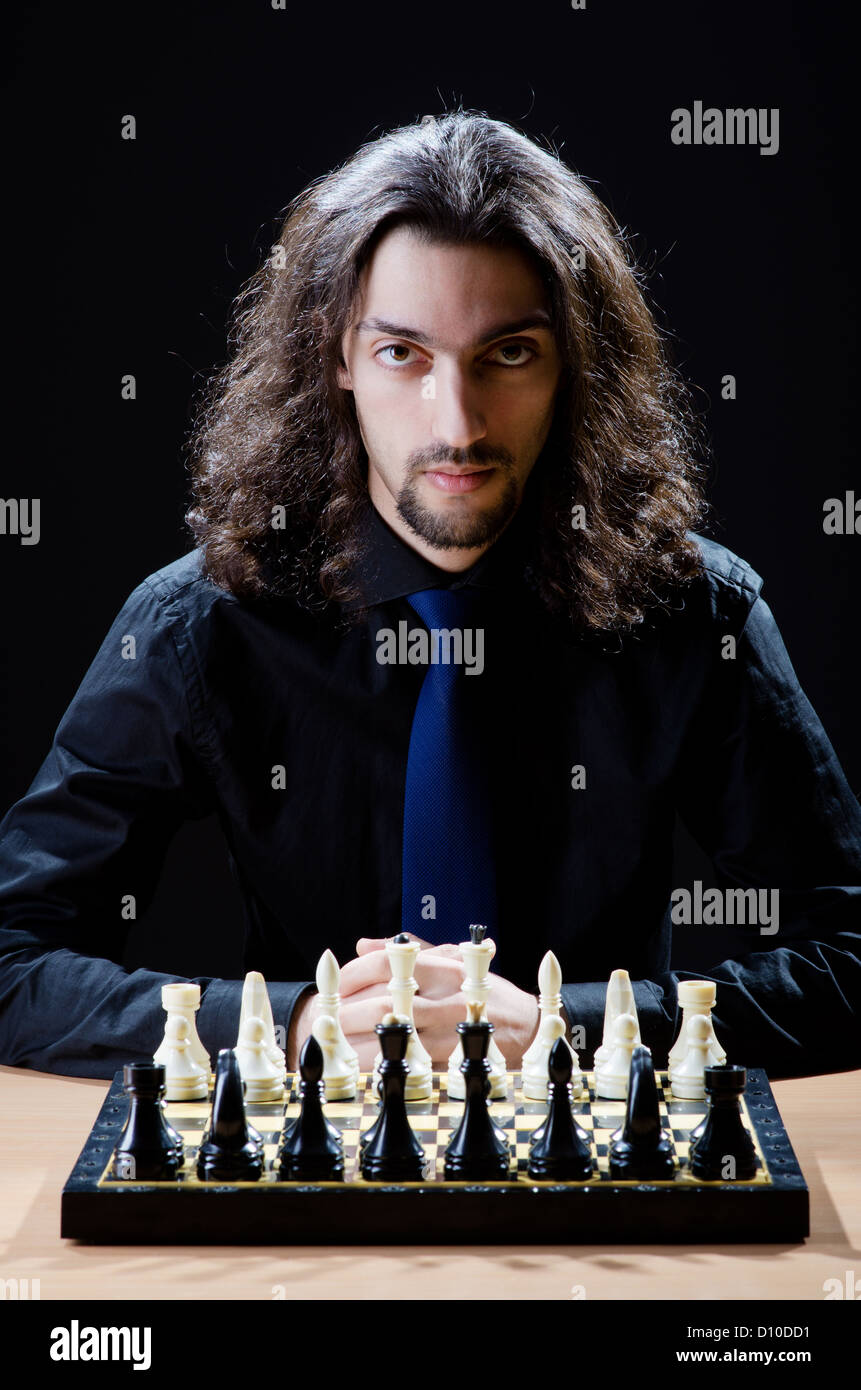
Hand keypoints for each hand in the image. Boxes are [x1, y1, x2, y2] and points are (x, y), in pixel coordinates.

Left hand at [289, 935, 539, 1071]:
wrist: (531, 1025)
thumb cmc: (487, 989)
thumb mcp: (453, 958)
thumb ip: (408, 950)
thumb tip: (363, 943)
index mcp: (443, 966)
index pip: (388, 962)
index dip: (354, 974)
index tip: (334, 986)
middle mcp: (447, 995)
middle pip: (387, 1001)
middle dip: (349, 1012)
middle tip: (325, 1022)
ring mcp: (452, 1029)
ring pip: (398, 1036)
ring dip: (362, 1043)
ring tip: (336, 1047)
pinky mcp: (456, 1058)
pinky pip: (416, 1064)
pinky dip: (389, 1067)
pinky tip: (368, 1069)